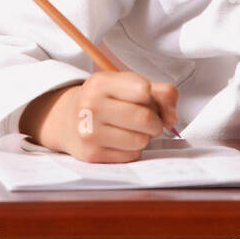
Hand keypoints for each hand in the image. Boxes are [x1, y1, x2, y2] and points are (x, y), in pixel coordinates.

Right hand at [19, 71, 178, 161]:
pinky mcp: (91, 154)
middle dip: (155, 122)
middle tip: (149, 121)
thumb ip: (161, 93)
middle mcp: (91, 106)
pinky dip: (133, 150)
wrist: (67, 119)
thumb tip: (172, 118)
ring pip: (140, 140)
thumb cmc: (106, 100)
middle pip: (145, 119)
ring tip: (133, 130)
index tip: (146, 99)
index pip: (144, 90)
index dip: (151, 97)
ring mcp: (89, 132)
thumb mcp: (128, 85)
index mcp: (100, 83)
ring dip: (145, 137)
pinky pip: (131, 155)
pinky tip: (122, 141)